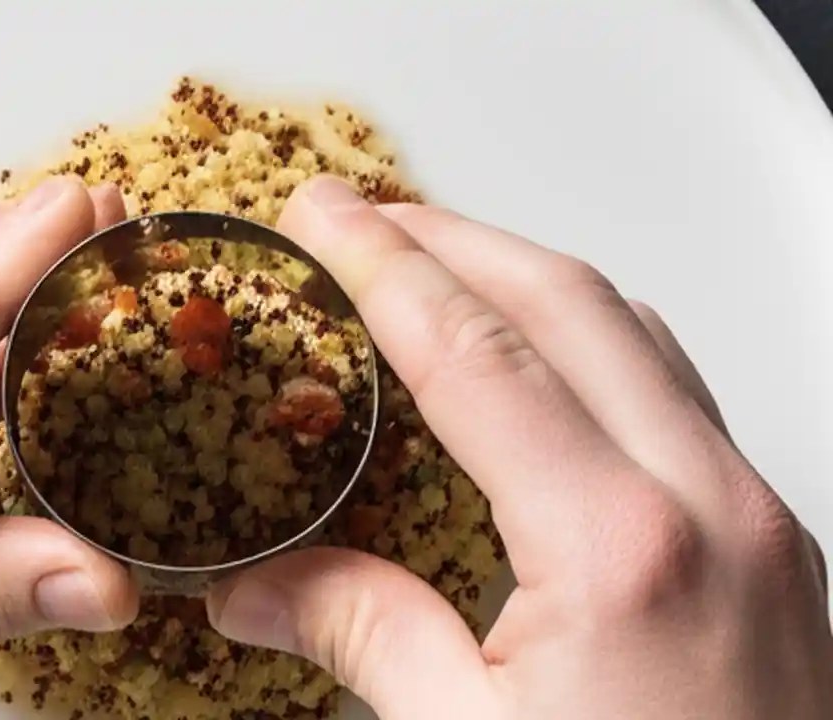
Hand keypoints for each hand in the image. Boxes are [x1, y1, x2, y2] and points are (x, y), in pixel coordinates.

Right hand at [207, 177, 831, 718]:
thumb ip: (367, 638)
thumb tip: (266, 587)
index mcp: (620, 549)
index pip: (478, 352)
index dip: (388, 268)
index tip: (325, 218)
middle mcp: (709, 507)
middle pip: (568, 301)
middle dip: (454, 236)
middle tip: (364, 216)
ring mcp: (754, 519)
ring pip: (634, 332)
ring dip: (525, 276)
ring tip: (438, 262)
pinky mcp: (768, 546)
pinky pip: (671, 390)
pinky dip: (587, 339)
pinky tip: (538, 359)